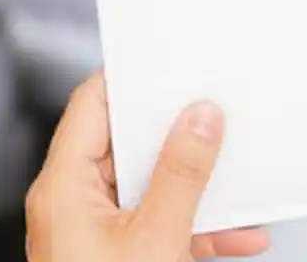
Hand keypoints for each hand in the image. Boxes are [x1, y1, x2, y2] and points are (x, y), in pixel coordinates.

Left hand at [25, 72, 269, 260]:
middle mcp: (75, 204)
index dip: (133, 79)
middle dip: (182, 134)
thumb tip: (200, 118)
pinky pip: (165, 224)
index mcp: (64, 188)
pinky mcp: (123, 256)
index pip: (93, 104)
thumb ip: (182, 173)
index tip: (175, 65)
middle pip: (129, 145)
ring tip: (240, 178)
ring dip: (202, 186)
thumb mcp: (157, 237)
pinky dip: (203, 226)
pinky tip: (242, 234)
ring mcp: (98, 232)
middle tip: (219, 115)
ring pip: (155, 186)